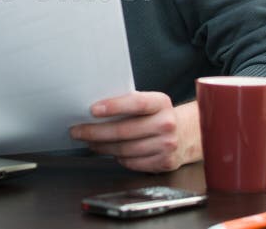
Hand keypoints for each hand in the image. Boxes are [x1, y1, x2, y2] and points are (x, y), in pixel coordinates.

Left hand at [70, 92, 201, 172]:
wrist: (187, 133)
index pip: (136, 103)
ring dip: (102, 147)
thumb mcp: (149, 102)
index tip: (92, 110)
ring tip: (89, 142)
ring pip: (125, 149)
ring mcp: (167, 145)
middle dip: (95, 132)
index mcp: (161, 103)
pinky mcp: (164, 162)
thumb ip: (128, 103)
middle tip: (77, 131)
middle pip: (124, 131)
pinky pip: (132, 162)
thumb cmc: (158, 115)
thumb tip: (94, 110)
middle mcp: (166, 124)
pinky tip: (109, 151)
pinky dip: (117, 157)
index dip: (114, 106)